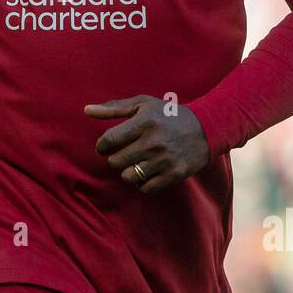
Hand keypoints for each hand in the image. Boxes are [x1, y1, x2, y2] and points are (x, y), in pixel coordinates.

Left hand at [84, 95, 210, 193]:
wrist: (206, 128)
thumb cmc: (168, 115)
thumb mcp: (143, 104)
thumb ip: (113, 108)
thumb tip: (86, 110)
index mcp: (144, 122)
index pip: (108, 141)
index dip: (102, 146)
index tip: (106, 145)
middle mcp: (154, 142)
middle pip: (115, 162)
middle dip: (115, 158)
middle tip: (124, 153)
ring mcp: (164, 160)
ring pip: (128, 177)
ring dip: (128, 171)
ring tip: (136, 162)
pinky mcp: (174, 175)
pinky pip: (145, 188)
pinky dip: (142, 182)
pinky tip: (148, 171)